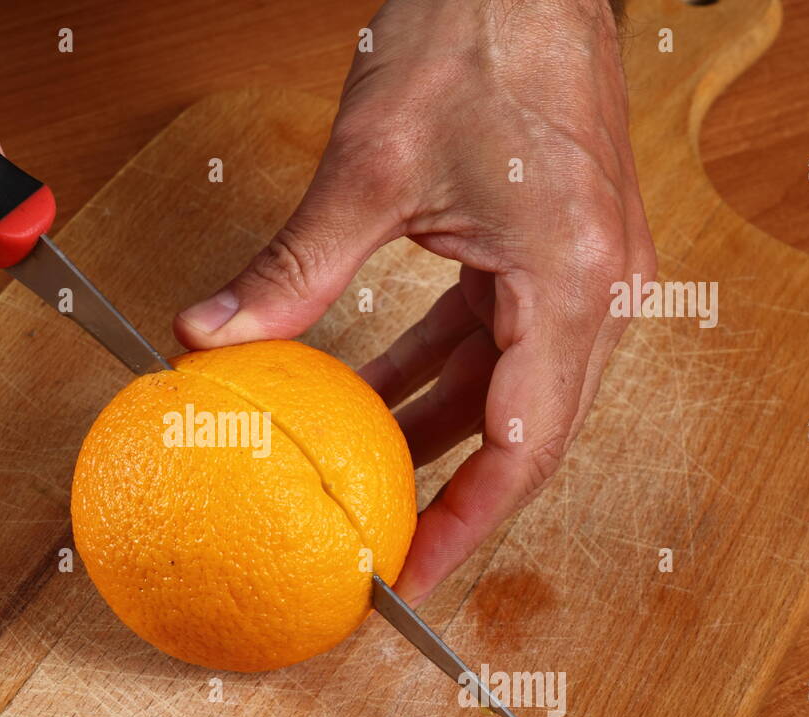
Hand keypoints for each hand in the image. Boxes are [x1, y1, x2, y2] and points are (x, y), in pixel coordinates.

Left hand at [173, 0, 654, 604]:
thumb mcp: (368, 169)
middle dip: (454, 491)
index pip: (526, 441)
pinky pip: (495, 335)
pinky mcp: (552, 248)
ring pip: (507, 385)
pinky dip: (436, 367)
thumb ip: (292, 273)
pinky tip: (374, 390)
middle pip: (526, 428)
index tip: (415, 572)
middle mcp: (597, 285)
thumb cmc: (476, 35)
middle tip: (387, 545)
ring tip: (361, 471)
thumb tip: (211, 340)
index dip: (470, 520)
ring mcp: (582, 267)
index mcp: (572, 278)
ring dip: (433, 426)